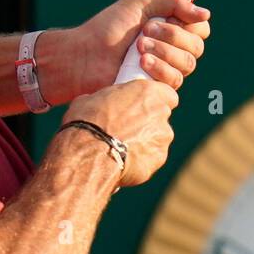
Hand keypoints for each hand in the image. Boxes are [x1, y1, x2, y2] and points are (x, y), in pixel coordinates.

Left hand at [60, 0, 210, 97]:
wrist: (86, 55)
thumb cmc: (109, 27)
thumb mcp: (140, 3)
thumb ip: (173, 2)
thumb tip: (206, 14)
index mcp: (169, 27)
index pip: (200, 28)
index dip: (191, 23)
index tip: (169, 17)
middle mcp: (171, 49)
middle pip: (197, 46)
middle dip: (172, 36)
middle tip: (145, 31)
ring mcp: (165, 70)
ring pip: (188, 63)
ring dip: (164, 52)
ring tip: (139, 48)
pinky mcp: (157, 89)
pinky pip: (175, 81)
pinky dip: (160, 68)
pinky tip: (141, 64)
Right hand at [64, 79, 179, 187]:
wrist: (88, 154)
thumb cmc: (87, 122)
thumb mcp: (92, 99)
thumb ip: (109, 99)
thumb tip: (103, 104)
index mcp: (148, 91)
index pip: (166, 93)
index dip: (154, 100)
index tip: (142, 106)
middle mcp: (160, 111)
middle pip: (162, 115)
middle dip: (149, 121)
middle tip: (128, 128)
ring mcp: (162, 136)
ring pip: (159, 137)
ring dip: (146, 141)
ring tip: (123, 148)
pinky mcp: (159, 158)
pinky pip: (153, 156)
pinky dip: (143, 158)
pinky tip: (125, 161)